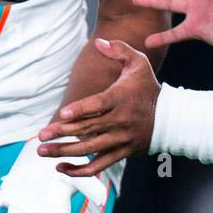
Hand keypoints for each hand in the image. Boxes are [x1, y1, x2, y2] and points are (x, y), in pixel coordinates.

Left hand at [37, 38, 159, 176]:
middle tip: (41, 135)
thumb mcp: (139, 63)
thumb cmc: (149, 88)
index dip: (79, 110)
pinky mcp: (121, 153)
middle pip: (88, 129)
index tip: (61, 114)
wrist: (171, 118)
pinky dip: (79, 170)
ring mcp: (120, 139)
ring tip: (42, 151)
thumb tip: (100, 41)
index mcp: (121, 98)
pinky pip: (98, 166)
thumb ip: (119, 49)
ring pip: (89, 149)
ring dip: (64, 151)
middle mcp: (119, 121)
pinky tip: (60, 168)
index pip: (98, 105)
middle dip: (62, 133)